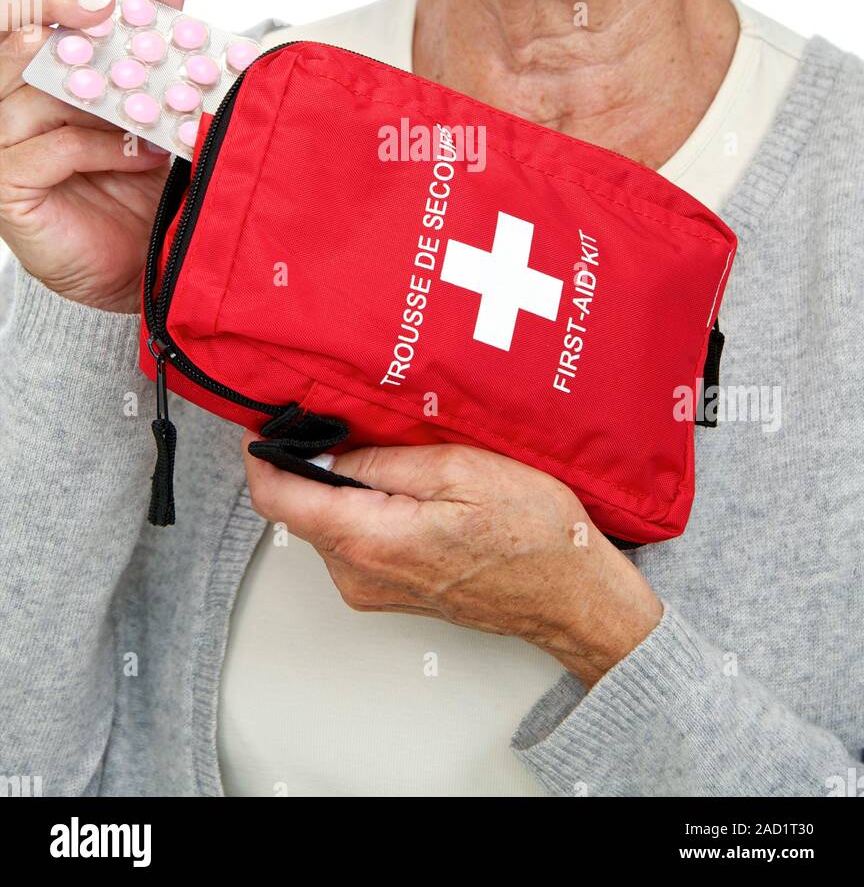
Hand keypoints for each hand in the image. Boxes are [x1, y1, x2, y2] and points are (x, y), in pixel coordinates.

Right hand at [0, 0, 194, 311]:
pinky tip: (142, 154)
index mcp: (24, 65)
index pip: (12, 8)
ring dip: (105, 100)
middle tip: (116, 26)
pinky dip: (103, 147)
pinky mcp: (6, 187)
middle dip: (66, 30)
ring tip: (157, 114)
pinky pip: (51, 148)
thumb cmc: (139, 170)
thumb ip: (151, 25)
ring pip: (36, 95)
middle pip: (12, 43)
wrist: (148, 254)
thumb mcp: (150, 88)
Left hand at [243, 439, 663, 687]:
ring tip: (390, 452)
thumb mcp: (459, 469)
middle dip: (310, 463)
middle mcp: (358, 576)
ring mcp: (372, 590)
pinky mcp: (388, 592)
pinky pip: (354, 540)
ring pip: (328, 523)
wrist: (572, 596)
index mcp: (369, 541)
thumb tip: (324, 453)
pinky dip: (363, 508)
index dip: (262, 455)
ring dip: (342, 485)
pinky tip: (404, 486)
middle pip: (300, 510)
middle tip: (342, 420)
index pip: (278, 500)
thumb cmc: (532, 533)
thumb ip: (381, 463)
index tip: (263, 421)